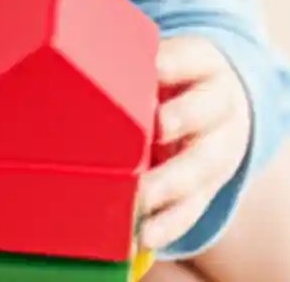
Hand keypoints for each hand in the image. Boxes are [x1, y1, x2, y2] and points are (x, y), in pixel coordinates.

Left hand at [135, 36, 251, 248]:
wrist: (222, 109)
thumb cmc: (170, 81)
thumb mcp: (162, 59)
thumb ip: (128, 60)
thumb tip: (68, 52)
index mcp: (204, 65)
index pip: (194, 58)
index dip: (174, 63)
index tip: (154, 67)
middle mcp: (218, 106)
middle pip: (205, 111)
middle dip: (182, 118)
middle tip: (158, 126)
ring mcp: (217, 150)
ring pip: (201, 166)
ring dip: (171, 182)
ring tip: (142, 196)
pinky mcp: (208, 189)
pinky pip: (192, 209)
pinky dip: (167, 225)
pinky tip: (143, 236)